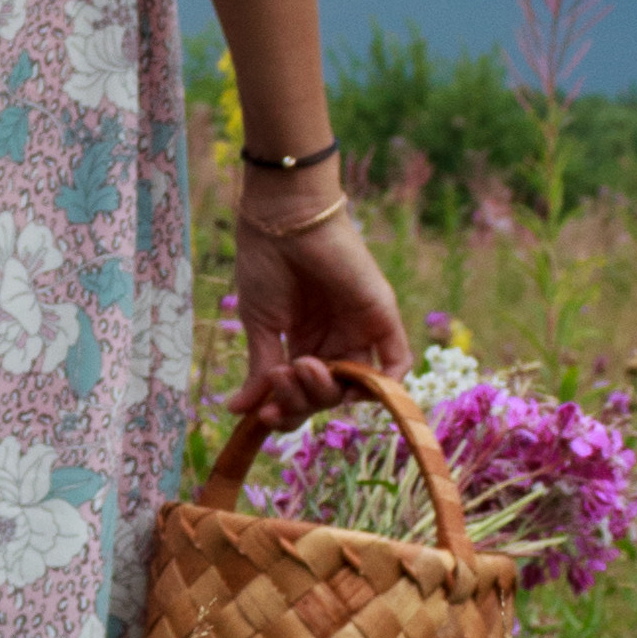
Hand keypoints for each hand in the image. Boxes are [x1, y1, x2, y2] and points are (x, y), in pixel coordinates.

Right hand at [230, 197, 410, 433]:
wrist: (283, 221)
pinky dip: (385, 387)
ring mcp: (359, 330)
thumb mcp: (260, 325)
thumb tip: (239, 412)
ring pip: (356, 388)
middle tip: (283, 375)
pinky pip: (397, 363)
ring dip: (328, 392)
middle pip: (327, 397)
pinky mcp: (381, 317)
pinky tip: (353, 389)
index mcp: (304, 343)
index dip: (286, 412)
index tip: (262, 417)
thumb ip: (260, 370)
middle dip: (302, 400)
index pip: (302, 396)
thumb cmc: (266, 264)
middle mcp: (334, 340)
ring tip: (303, 364)